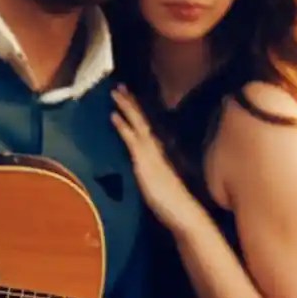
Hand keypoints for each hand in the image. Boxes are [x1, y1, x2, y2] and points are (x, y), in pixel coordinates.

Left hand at [110, 84, 204, 233]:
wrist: (182, 211)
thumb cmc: (171, 202)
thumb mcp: (158, 183)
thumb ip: (152, 171)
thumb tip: (144, 167)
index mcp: (159, 152)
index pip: (146, 127)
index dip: (137, 113)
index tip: (129, 97)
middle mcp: (156, 148)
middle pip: (142, 120)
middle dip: (131, 102)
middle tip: (120, 86)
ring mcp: (150, 153)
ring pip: (137, 124)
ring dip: (126, 107)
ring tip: (115, 92)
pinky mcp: (144, 161)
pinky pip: (132, 139)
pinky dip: (123, 126)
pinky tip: (113, 115)